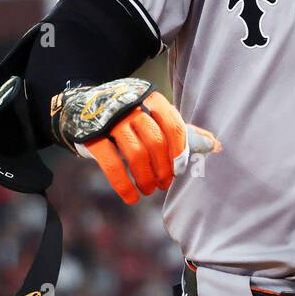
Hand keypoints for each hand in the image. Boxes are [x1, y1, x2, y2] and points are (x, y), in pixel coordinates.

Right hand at [54, 80, 221, 203]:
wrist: (80, 109)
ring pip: (135, 153)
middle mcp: (131, 106)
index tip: (179, 169)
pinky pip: (111, 164)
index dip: (179, 149)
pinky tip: (131, 197)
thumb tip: (214, 145)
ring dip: (146, 177)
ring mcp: (109, 120)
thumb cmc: (127, 116)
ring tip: (148, 190)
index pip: (173, 123)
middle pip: (155, 141)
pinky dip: (123, 185)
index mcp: (150, 98)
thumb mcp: (153, 116)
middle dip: (163, 167)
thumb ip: (181, 130)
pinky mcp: (91, 136)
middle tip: (164, 183)